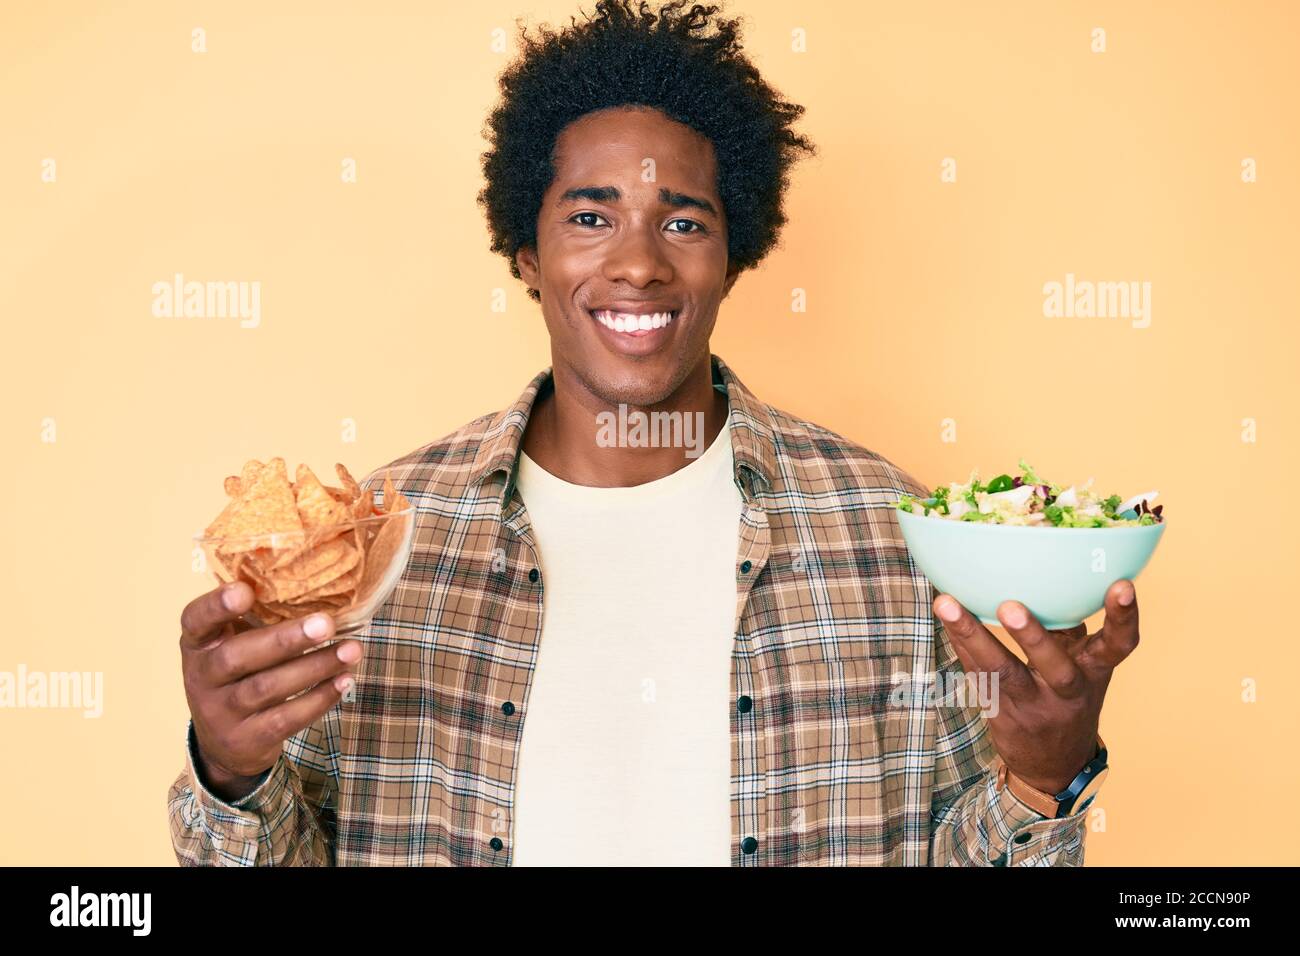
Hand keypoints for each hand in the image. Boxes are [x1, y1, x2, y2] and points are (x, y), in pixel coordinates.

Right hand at [178, 581, 362, 800]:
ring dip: (315, 667)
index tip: (244, 590)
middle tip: (326, 624)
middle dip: (285, 640)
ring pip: (267, 689)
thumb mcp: (232, 644)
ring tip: (352, 650)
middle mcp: (202, 677)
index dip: (216, 605)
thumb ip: (257, 618)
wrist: (224, 745)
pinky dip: (320, 698)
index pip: (195, 620)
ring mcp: (221, 713)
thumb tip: (318, 584)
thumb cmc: (238, 676)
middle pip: (237, 657)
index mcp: (198, 644)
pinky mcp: (247, 739)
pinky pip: (286, 719)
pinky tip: (344, 680)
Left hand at [932, 579, 1138, 793]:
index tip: (1121, 585)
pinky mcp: (1000, 713)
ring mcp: (1032, 706)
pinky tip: (943, 617)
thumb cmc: (1067, 699)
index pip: (1119, 646)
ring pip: (1000, 671)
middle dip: (1032, 636)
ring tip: (946, 604)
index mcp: (1095, 672)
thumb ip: (1068, 630)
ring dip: (971, 635)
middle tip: (1010, 606)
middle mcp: (1068, 691)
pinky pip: (976, 674)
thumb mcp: (1082, 668)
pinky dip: (959, 643)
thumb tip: (1048, 574)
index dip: (1124, 617)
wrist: (1054, 767)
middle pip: (1054, 666)